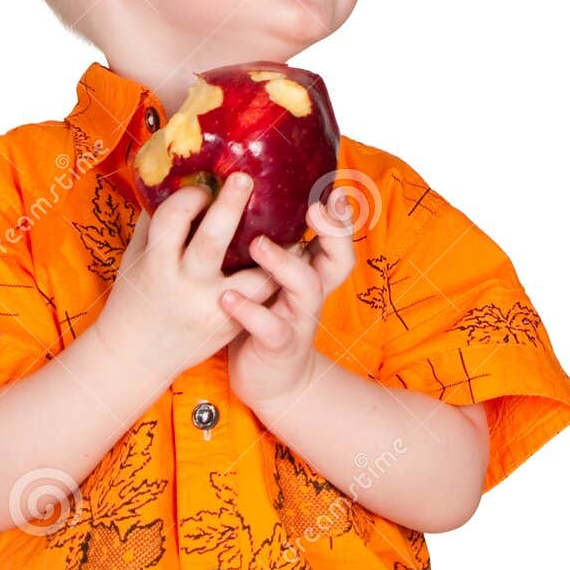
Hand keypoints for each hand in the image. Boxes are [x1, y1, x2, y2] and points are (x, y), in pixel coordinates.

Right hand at [95, 172, 279, 383]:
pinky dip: (277, 273)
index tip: (202, 190)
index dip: (189, 198)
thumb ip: (154, 223)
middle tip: (245, 178)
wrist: (135, 357)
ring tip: (289, 221)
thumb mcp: (134, 258)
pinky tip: (288, 254)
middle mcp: (184, 287)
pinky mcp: (230, 325)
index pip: (172, 220)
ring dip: (274, 248)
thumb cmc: (134, 299)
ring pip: (253, 276)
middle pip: (212, 241)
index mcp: (155, 265)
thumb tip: (178, 179)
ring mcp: (211, 308)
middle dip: (230, 206)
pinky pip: (262, 296)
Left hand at [223, 191, 355, 414]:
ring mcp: (298, 319)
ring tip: (258, 244)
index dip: (341, 216)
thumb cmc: (263, 317)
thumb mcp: (271, 279)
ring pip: (306, 287)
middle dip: (332, 231)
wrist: (270, 381)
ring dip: (283, 263)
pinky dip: (250, 311)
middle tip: (314, 207)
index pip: (337, 238)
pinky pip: (270, 327)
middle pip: (338, 259)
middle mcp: (310, 293)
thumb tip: (241, 192)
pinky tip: (228, 297)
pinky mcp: (279, 346)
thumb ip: (269, 243)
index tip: (334, 188)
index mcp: (310, 271)